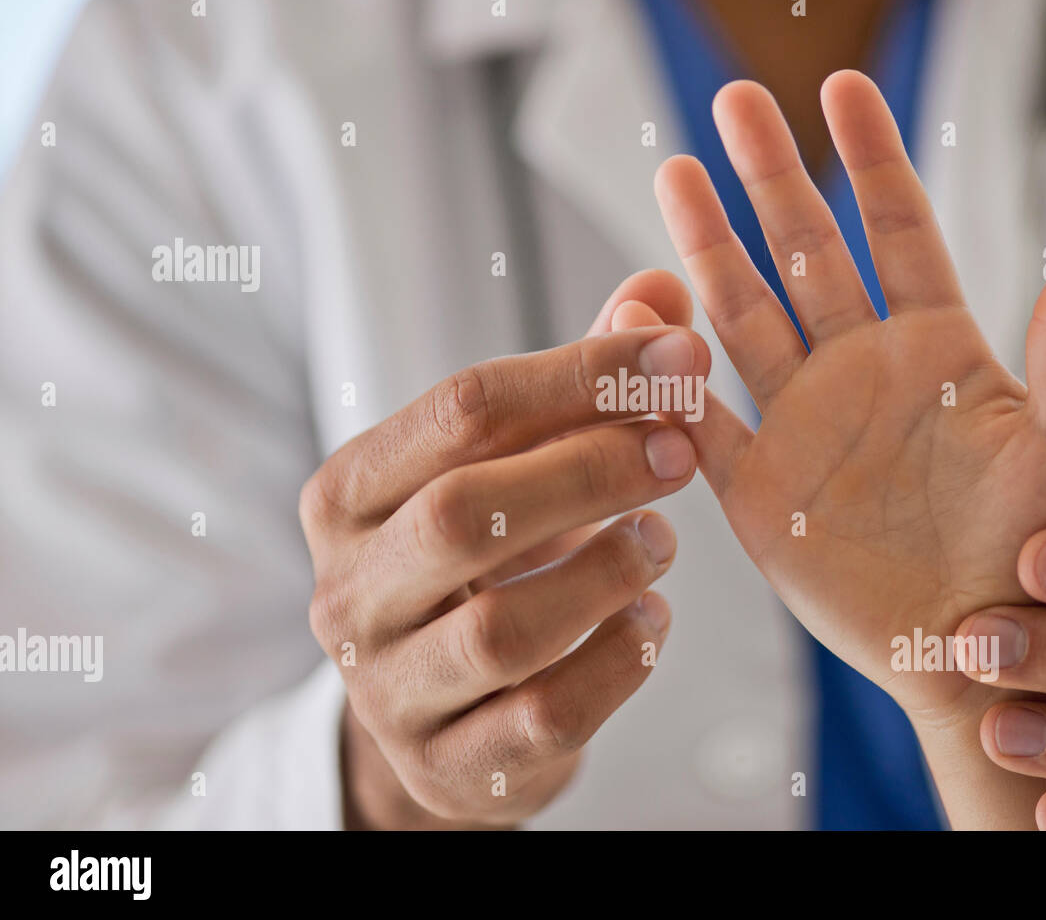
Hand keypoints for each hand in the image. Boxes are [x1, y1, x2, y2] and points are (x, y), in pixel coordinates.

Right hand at [300, 273, 708, 827]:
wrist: (435, 715)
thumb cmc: (481, 563)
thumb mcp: (510, 469)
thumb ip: (581, 386)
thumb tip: (661, 294)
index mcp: (348, 494)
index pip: (462, 409)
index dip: (582, 373)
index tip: (682, 356)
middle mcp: (348, 591)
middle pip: (465, 511)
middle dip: (591, 469)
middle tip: (683, 449)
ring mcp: (388, 690)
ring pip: (503, 627)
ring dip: (608, 571)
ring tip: (664, 541)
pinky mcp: (449, 766)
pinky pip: (545, 716)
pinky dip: (617, 662)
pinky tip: (650, 621)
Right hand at [651, 71, 1045, 825]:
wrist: (982, 655)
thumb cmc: (1044, 558)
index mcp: (936, 351)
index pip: (896, 231)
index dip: (869, 158)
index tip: (842, 86)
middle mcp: (859, 375)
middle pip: (804, 255)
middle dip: (769, 177)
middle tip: (732, 100)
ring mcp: (802, 430)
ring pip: (742, 320)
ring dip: (707, 251)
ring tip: (674, 175)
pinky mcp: (759, 496)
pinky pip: (703, 429)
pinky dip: (670, 385)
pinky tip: (643, 328)